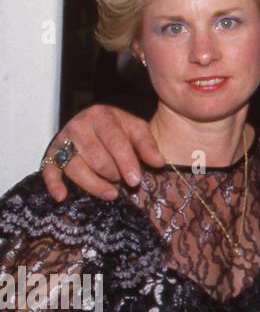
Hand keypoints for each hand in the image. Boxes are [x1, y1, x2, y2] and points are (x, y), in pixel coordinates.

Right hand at [40, 106, 161, 202]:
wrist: (97, 122)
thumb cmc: (119, 128)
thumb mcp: (137, 129)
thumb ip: (148, 145)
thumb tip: (158, 162)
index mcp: (101, 115)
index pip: (115, 142)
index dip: (126, 163)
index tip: (136, 181)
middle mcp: (78, 126)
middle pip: (97, 159)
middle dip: (113, 174)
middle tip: (123, 179)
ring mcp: (62, 140)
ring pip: (76, 169)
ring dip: (95, 185)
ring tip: (112, 192)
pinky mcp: (51, 154)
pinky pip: (49, 171)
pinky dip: (54, 184)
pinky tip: (62, 196)